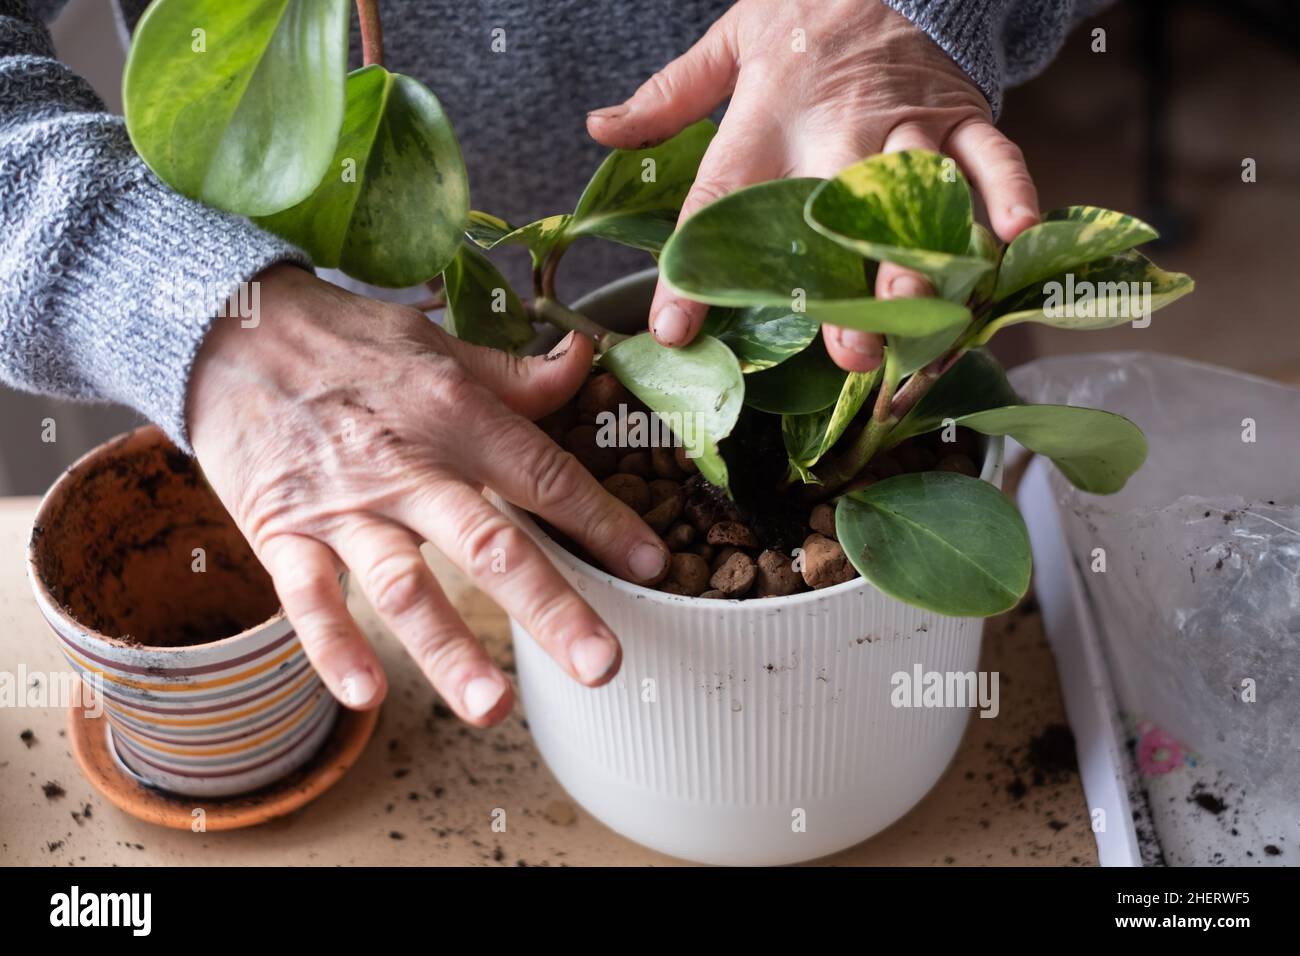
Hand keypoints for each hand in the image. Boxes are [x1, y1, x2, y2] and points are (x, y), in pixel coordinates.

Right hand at [187, 265, 669, 724]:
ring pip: (403, 586)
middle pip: (489, 544)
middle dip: (549, 608)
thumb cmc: (345, 340)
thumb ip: (515, 375)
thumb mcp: (438, 345)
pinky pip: (307, 599)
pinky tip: (366, 696)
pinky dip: (332, 647)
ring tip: (493, 708)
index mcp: (457, 417)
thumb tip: (588, 362)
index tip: (653, 566)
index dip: (603, 520)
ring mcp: (344, 506)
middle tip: (602, 665)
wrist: (228, 330)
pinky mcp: (282, 531)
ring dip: (447, 649)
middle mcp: (409, 467)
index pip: (545, 475)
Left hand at [587, 0, 1039, 372]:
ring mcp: (905, 125)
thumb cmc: (805, 8)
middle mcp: (836, 130)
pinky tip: (1017, 239)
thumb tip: (600, 129)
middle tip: (844, 352)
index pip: (720, 199)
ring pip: (914, 195)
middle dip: (841, 284)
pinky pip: (991, 156)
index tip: (673, 327)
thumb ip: (668, 95)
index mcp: (768, 119)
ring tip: (918, 316)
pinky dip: (1010, 192)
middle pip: (831, 213)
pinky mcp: (959, 115)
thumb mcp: (730, 40)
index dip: (694, 268)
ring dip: (918, 258)